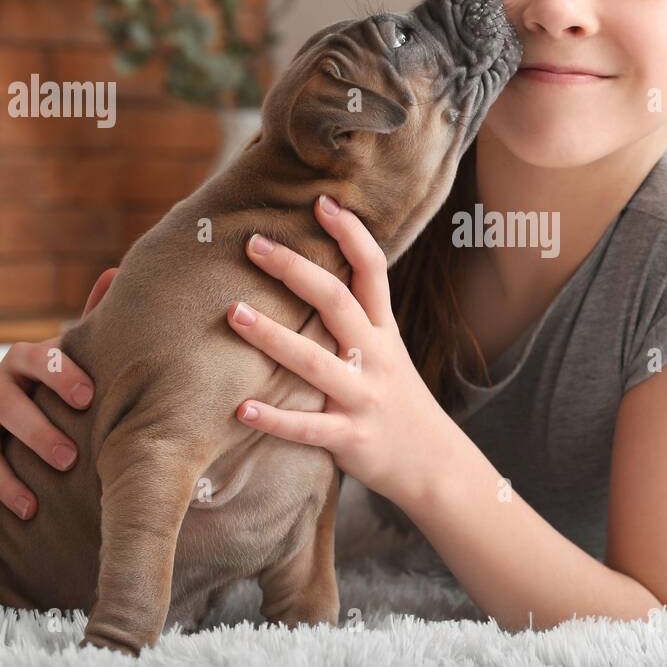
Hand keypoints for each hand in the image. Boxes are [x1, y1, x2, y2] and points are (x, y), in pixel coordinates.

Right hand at [0, 267, 117, 529]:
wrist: (38, 411)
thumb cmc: (72, 383)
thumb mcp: (84, 355)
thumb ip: (95, 320)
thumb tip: (115, 271)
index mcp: (26, 358)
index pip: (37, 357)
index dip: (60, 374)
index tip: (89, 398)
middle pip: (4, 406)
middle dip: (35, 433)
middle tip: (69, 461)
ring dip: (3, 478)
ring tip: (33, 507)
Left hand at [226, 194, 451, 509]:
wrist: (433, 464)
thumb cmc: (396, 400)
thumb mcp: (387, 351)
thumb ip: (357, 317)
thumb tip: (314, 271)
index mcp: (384, 331)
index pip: (373, 271)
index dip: (351, 234)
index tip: (322, 202)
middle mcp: (376, 357)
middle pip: (338, 303)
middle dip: (296, 271)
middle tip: (255, 244)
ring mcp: (363, 397)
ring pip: (315, 363)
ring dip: (272, 337)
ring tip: (233, 313)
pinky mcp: (351, 438)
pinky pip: (308, 428)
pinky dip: (274, 419)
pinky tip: (241, 408)